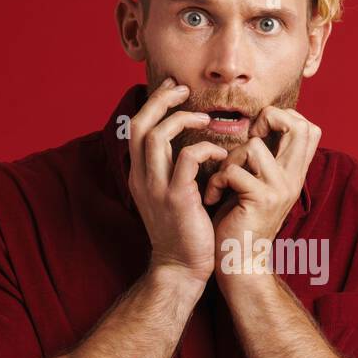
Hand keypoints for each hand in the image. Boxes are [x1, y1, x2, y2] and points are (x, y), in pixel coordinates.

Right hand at [127, 78, 226, 287]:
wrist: (182, 269)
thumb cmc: (186, 231)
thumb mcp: (173, 196)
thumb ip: (175, 170)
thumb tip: (193, 144)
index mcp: (140, 175)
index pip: (136, 127)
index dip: (153, 104)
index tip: (174, 90)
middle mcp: (142, 178)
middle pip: (139, 124)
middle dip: (160, 100)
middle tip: (183, 88)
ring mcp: (156, 188)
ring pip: (157, 136)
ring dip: (182, 119)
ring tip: (205, 119)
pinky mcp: (176, 199)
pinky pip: (188, 159)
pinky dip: (205, 148)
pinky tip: (222, 154)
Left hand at [204, 106, 320, 277]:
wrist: (240, 262)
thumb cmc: (241, 221)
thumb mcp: (259, 185)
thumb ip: (264, 159)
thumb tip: (257, 126)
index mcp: (295, 173)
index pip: (308, 128)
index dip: (282, 118)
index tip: (257, 134)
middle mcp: (294, 179)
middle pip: (298, 127)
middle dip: (267, 121)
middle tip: (248, 140)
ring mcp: (280, 189)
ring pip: (254, 146)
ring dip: (229, 160)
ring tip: (223, 181)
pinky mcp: (261, 200)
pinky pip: (233, 171)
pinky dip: (216, 182)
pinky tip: (213, 198)